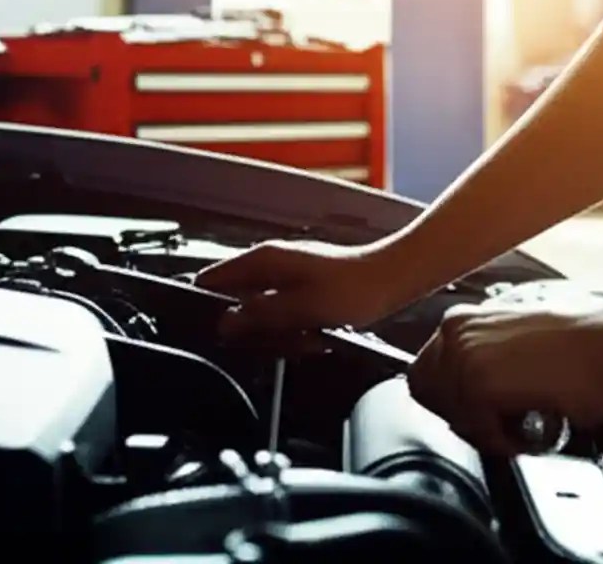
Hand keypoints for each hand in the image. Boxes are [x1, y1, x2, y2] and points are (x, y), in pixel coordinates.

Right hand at [195, 239, 399, 342]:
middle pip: (236, 305)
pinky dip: (296, 330)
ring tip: (309, 338)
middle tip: (287, 341)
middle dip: (258, 332)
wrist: (393, 278)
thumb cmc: (354, 289)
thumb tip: (225, 324)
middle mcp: (268, 265)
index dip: (209, 308)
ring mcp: (283, 277)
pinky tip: (318, 336)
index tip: (221, 334)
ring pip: (261, 316)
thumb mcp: (303, 308)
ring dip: (281, 335)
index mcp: (263, 260)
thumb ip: (261, 315)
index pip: (212, 280)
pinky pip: (282, 317)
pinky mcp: (299, 290)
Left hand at [408, 299, 602, 455]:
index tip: (477, 414)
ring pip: (452, 416)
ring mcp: (463, 356)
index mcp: (459, 320)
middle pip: (429, 396)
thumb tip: (464, 399)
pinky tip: (530, 429)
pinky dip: (502, 440)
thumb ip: (481, 362)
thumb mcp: (512, 344)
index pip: (425, 374)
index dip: (449, 401)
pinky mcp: (479, 384)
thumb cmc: (579, 346)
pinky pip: (476, 430)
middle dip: (462, 416)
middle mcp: (454, 332)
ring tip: (522, 426)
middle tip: (499, 425)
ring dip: (487, 430)